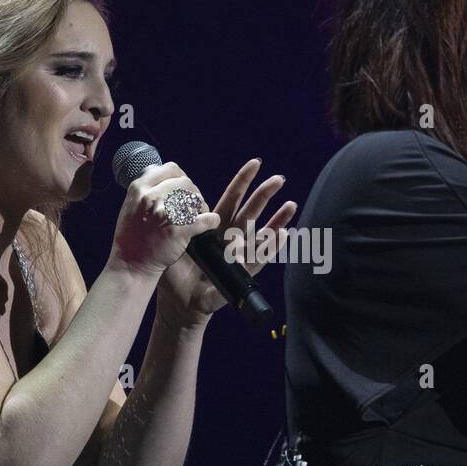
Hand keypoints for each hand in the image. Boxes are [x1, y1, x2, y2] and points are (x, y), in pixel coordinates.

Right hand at [107, 162, 221, 276]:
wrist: (131, 264)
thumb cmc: (131, 237)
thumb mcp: (131, 205)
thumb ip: (147, 190)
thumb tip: (167, 180)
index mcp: (140, 188)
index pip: (170, 169)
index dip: (181, 177)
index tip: (183, 189)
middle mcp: (152, 197)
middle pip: (186, 183)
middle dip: (193, 193)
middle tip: (193, 206)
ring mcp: (166, 213)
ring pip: (196, 198)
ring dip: (201, 206)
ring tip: (198, 216)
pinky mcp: (179, 230)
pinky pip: (205, 218)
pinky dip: (211, 221)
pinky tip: (210, 223)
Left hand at [156, 158, 297, 325]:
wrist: (179, 302)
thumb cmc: (175, 273)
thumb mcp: (176, 243)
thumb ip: (184, 225)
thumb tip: (184, 200)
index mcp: (214, 226)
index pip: (232, 198)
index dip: (243, 181)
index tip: (255, 163)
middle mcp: (230, 237)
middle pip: (251, 211)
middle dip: (265, 194)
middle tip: (279, 178)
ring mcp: (238, 255)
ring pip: (261, 233)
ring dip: (277, 220)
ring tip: (291, 204)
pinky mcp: (241, 273)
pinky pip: (258, 259)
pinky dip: (271, 247)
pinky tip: (283, 234)